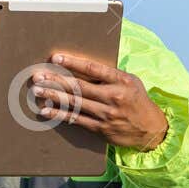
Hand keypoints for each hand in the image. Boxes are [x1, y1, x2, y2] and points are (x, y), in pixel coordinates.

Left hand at [31, 54, 169, 151]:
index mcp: (121, 81)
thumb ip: (110, 76)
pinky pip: (76, 120)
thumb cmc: (137, 101)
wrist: (151, 130)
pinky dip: (59, 114)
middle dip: (56, 80)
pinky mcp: (101, 128)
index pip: (93, 69)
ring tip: (37, 90)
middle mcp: (113, 97)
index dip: (73, 63)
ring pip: (75, 103)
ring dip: (53, 96)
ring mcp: (106, 114)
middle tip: (38, 76)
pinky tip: (46, 110)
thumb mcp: (130, 82)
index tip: (56, 58)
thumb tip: (83, 67)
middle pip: (79, 87)